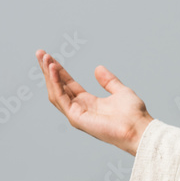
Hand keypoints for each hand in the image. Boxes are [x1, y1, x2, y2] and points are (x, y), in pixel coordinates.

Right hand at [36, 49, 153, 155]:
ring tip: (45, 58)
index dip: (59, 71)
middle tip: (40, 53)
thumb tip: (98, 68)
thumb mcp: (121, 91)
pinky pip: (61, 99)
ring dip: (49, 75)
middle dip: (48, 70)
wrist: (139, 128)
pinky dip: (56, 84)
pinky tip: (53, 71)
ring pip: (56, 92)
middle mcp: (80, 109)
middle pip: (58, 87)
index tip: (50, 57)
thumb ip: (108, 81)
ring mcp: (76, 115)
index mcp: (88, 103)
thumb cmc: (134, 114)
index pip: (68, 84)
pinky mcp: (76, 118)